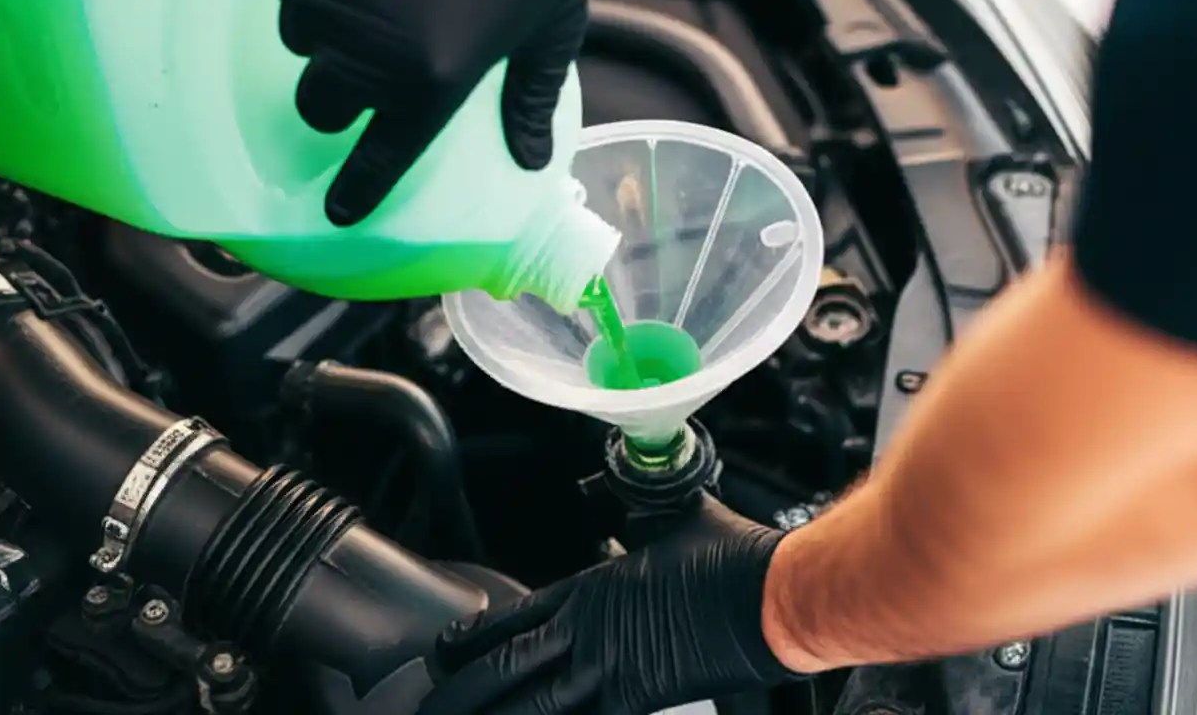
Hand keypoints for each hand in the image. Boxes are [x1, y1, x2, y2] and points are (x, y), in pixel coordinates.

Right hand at [279, 0, 588, 225]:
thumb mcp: (551, 31)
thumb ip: (532, 99)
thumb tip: (531, 160)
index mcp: (432, 83)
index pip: (379, 157)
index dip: (356, 190)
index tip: (339, 209)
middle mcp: (371, 53)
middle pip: (320, 105)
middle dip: (336, 100)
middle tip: (366, 80)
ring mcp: (333, 1)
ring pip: (300, 44)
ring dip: (324, 40)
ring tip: (368, 15)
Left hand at [422, 496, 796, 714]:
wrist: (773, 596)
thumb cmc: (732, 556)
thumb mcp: (676, 518)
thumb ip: (644, 517)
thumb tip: (635, 502)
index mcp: (592, 589)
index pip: (511, 618)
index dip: (469, 638)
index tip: (441, 652)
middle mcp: (590, 634)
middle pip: (504, 671)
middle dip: (459, 693)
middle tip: (423, 709)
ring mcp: (612, 672)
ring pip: (530, 707)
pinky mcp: (640, 701)